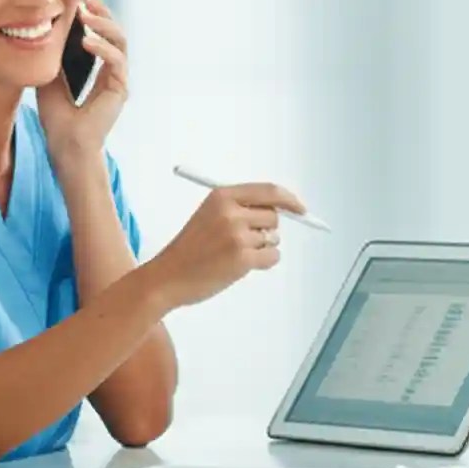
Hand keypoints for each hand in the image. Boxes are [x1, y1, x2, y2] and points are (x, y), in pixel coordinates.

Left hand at [36, 0, 128, 161]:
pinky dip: (103, 49)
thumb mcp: (50, 77)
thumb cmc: (57, 117)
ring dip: (104, 25)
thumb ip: (54, 55)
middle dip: (101, 12)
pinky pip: (117, 62)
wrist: (64, 145)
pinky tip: (86, 41)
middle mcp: (112, 72)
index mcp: (98, 68)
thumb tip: (47, 28)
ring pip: (121, 41)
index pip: (101, 33)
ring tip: (85, 15)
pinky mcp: (120, 90)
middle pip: (115, 31)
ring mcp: (118, 80)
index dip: (92, 14)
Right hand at [153, 183, 306, 307]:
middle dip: (266, 229)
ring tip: (233, 254)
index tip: (300, 209)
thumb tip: (281, 208)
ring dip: (261, 248)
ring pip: (273, 239)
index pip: (269, 191)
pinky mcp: (242, 259)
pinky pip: (272, 256)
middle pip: (273, 216)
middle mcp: (230, 212)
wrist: (168, 277)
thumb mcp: (209, 215)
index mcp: (222, 196)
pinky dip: (263, 262)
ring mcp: (237, 235)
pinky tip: (240, 265)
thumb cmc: (189, 249)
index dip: (289, 199)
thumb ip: (240, 207)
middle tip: (243, 241)